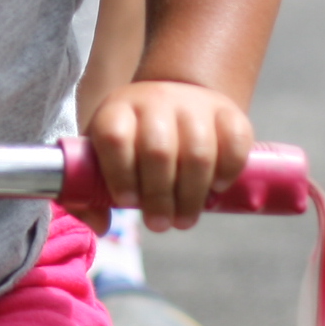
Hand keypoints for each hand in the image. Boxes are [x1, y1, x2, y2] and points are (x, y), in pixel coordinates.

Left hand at [80, 79, 253, 231]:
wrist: (175, 98)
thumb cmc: (132, 141)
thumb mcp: (103, 155)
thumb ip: (90, 193)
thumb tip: (100, 227)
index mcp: (117, 111)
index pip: (114, 137)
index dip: (120, 173)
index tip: (126, 202)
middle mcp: (154, 101)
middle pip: (158, 150)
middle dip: (158, 196)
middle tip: (160, 225)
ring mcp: (193, 103)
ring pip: (198, 151)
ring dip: (192, 194)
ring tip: (184, 219)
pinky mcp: (228, 110)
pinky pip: (235, 141)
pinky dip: (229, 170)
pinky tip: (217, 187)